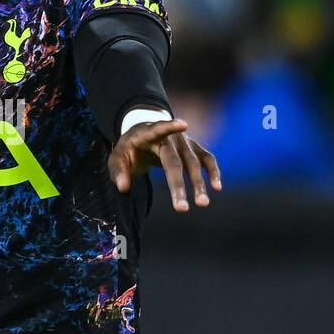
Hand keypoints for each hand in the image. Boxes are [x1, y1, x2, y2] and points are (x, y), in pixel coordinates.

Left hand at [107, 118, 221, 210]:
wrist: (144, 136)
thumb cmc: (129, 150)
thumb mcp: (117, 158)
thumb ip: (118, 172)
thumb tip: (123, 187)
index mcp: (148, 134)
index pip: (158, 129)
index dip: (169, 126)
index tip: (184, 124)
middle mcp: (169, 137)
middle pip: (174, 161)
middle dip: (178, 185)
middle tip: (181, 209)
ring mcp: (184, 142)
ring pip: (193, 162)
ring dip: (199, 184)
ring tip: (202, 204)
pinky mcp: (193, 148)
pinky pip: (207, 159)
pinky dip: (213, 172)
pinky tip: (217, 187)